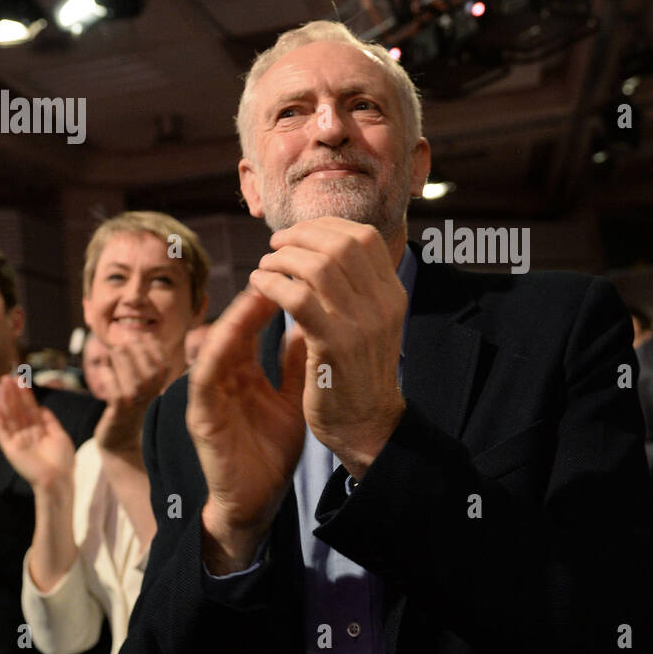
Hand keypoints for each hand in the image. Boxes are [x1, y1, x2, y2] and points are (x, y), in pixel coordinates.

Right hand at [0, 375, 75, 491]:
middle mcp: (26, 434)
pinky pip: (2, 432)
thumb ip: (50, 421)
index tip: (21, 380)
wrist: (57, 480)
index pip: (30, 408)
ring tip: (1, 385)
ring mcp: (18, 440)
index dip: (25, 394)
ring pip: (9, 416)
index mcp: (39, 430)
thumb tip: (43, 407)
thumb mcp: (59, 436)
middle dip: (12, 393)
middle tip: (6, 377)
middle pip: (18, 409)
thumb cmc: (62, 461)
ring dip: (5, 400)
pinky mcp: (10, 449)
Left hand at [93, 337, 166, 455]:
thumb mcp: (138, 386)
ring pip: (134, 384)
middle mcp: (150, 398)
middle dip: (141, 352)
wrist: (119, 440)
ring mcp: (135, 408)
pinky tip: (103, 368)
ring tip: (116, 347)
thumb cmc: (127, 407)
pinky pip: (117, 398)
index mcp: (158, 389)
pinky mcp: (118, 416)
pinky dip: (110, 381)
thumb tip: (134, 335)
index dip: (156, 349)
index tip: (144, 335)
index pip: (163, 366)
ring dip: (125, 363)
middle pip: (152, 373)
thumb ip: (138, 364)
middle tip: (128, 337)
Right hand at [188, 283, 307, 572]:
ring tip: (261, 287)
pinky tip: (232, 334)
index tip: (303, 268)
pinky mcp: (200, 416)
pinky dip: (215, 352)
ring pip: (218, 341)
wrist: (257, 500)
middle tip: (280, 263)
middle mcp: (224, 373)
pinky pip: (204, 377)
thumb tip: (311, 320)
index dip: (278, 291)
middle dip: (257, 292)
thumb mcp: (294, 396)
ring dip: (236, 314)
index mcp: (243, 367)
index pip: (257, 319)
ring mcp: (210, 393)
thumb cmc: (272, 450)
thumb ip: (297, 361)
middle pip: (237, 322)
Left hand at [254, 217, 407, 477]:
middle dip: (301, 236)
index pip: (365, 237)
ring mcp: (362, 323)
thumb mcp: (370, 324)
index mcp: (392, 294)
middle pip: (342, 243)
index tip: (299, 234)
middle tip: (276, 246)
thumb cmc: (358, 374)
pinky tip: (259, 286)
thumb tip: (319, 252)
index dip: (327, 226)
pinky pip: (297, 298)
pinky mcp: (335, 344)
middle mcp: (383, 303)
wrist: (368, 426)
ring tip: (265, 267)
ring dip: (282, 259)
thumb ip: (353, 290)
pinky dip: (272, 284)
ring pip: (318, 266)